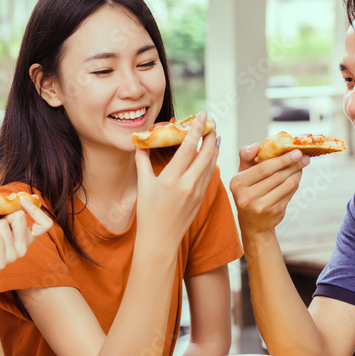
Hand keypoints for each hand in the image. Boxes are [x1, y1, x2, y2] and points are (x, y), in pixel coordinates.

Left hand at [0, 196, 54, 272]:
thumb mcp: (1, 218)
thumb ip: (16, 209)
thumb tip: (35, 197)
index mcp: (27, 237)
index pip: (45, 225)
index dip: (36, 211)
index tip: (22, 201)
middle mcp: (24, 248)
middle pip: (19, 216)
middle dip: (3, 215)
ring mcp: (13, 256)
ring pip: (3, 225)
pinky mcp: (1, 262)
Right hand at [134, 111, 218, 245]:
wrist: (160, 240)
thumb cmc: (148, 213)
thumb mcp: (143, 185)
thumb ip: (142, 162)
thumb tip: (140, 144)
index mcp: (170, 180)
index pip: (187, 148)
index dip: (196, 129)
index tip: (202, 115)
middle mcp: (187, 185)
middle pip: (205, 154)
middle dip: (210, 135)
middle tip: (212, 121)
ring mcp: (196, 192)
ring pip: (211, 164)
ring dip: (214, 147)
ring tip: (214, 134)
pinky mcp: (201, 198)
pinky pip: (209, 175)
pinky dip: (212, 162)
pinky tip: (212, 154)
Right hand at [229, 144, 307, 236]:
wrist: (253, 223)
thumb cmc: (248, 191)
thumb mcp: (242, 174)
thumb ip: (246, 156)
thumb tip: (255, 146)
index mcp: (237, 183)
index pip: (263, 168)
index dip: (281, 159)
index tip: (295, 151)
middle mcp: (247, 197)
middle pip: (276, 176)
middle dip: (292, 164)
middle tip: (304, 156)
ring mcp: (261, 206)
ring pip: (286, 184)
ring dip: (297, 173)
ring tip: (302, 164)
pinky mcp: (274, 212)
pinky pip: (290, 193)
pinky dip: (295, 182)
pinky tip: (296, 176)